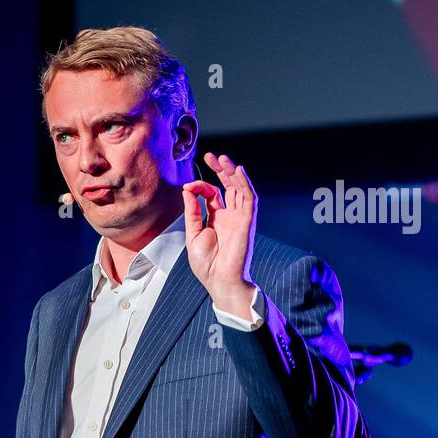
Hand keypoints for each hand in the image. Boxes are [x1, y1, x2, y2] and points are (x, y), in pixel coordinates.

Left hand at [182, 152, 257, 314]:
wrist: (220, 281)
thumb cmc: (207, 264)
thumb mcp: (192, 233)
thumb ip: (192, 211)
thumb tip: (187, 190)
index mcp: (217, 219)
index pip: (213, 193)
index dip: (201, 186)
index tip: (188, 187)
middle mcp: (230, 215)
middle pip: (229, 186)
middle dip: (220, 170)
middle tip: (211, 156)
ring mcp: (240, 218)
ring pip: (240, 189)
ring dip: (232, 172)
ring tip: (223, 158)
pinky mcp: (247, 221)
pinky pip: (249, 199)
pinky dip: (245, 184)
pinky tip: (238, 171)